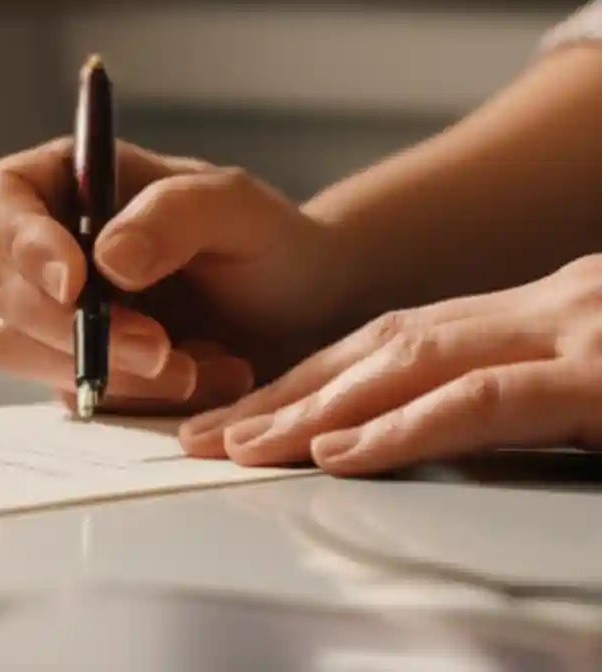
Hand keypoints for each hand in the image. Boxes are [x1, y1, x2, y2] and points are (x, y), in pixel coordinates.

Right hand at [0, 138, 346, 413]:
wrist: (301, 315)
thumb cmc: (267, 243)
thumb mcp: (237, 209)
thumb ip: (174, 214)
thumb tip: (106, 257)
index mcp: (67, 182)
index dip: (17, 239)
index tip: (76, 281)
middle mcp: (45, 246)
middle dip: (71, 325)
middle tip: (160, 346)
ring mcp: (53, 313)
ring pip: (19, 349)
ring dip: (105, 368)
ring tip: (198, 366)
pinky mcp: (73, 370)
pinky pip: (73, 393)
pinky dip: (139, 396)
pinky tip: (203, 378)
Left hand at [181, 255, 601, 474]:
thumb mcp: (595, 380)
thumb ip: (523, 393)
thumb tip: (442, 431)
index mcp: (534, 314)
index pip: (396, 342)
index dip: (309, 380)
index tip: (239, 417)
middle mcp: (542, 310)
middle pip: (381, 347)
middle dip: (284, 394)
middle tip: (202, 434)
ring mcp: (571, 334)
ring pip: (410, 363)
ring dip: (315, 408)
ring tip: (239, 445)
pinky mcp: (600, 377)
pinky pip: (480, 400)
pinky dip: (401, 426)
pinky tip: (338, 454)